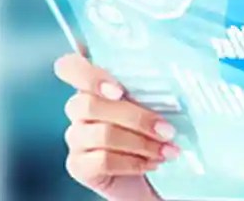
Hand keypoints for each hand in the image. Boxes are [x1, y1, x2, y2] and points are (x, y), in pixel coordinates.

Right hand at [54, 49, 174, 200]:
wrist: (148, 175)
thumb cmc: (152, 130)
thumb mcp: (154, 104)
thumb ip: (150, 88)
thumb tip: (173, 75)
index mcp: (93, 84)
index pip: (70, 67)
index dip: (89, 75)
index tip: (119, 90)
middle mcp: (78, 109)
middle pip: (90, 105)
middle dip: (136, 117)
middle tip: (168, 130)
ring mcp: (75, 138)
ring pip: (102, 134)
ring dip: (142, 142)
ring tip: (168, 149)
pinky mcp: (78, 166)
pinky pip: (103, 161)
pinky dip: (133, 162)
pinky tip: (152, 163)